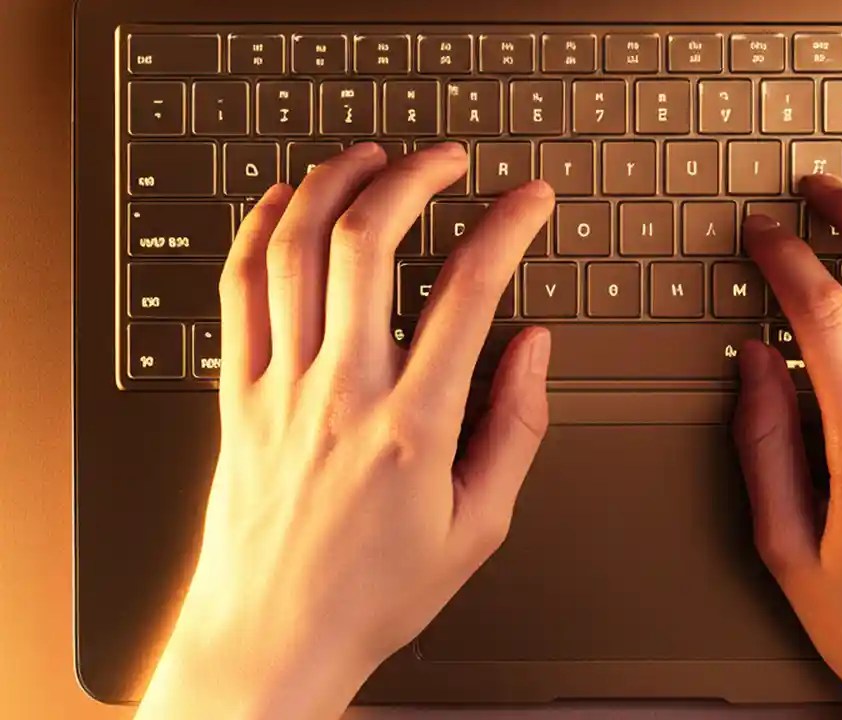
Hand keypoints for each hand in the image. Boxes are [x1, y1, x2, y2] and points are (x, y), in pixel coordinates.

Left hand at [136, 143, 555, 719]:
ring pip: (295, 251)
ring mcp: (280, 388)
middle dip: (414, 178)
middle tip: (446, 159)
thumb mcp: (479, 526)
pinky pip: (238, 291)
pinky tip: (284, 203)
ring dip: (334, 184)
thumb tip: (535, 348)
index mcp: (412, 427)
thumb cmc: (374, 593)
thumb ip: (516, 428)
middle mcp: (341, 393)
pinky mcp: (238, 396)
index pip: (469, 294)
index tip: (529, 201)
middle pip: (370, 245)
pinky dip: (259, 230)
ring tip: (370, 158)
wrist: (274, 638)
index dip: (507, 228)